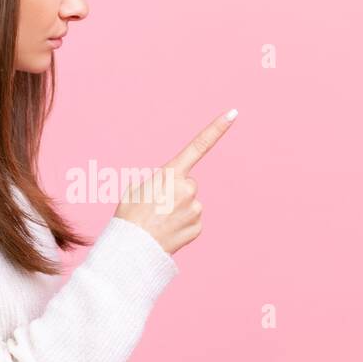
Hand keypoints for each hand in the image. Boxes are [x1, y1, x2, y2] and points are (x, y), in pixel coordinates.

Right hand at [114, 109, 236, 254]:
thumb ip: (159, 181)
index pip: (198, 146)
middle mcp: (187, 188)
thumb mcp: (138, 188)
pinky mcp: (198, 226)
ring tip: (159, 220)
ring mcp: (195, 208)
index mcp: (171, 173)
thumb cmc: (130, 216)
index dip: (217, 129)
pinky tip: (168, 231)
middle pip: (188, 184)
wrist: (131, 248)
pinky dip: (181, 225)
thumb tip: (169, 188)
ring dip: (178, 210)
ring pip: (190, 203)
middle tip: (156, 206)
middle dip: (175, 193)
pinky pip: (192, 221)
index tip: (233, 113)